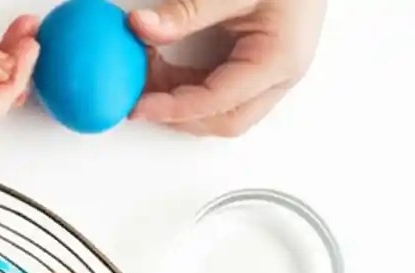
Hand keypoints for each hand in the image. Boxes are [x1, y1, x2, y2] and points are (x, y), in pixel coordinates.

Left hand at [128, 0, 326, 136]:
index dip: (174, 108)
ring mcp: (270, 73)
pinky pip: (219, 88)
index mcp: (279, 61)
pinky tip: (161, 66)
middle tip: (136, 95)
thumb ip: (188, 10)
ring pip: (218, 107)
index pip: (218, 102)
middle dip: (176, 113)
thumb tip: (141, 27)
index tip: (138, 105)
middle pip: (222, 118)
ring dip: (178, 98)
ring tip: (143, 75)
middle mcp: (278, 76)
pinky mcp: (259, 64)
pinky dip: (186, 84)